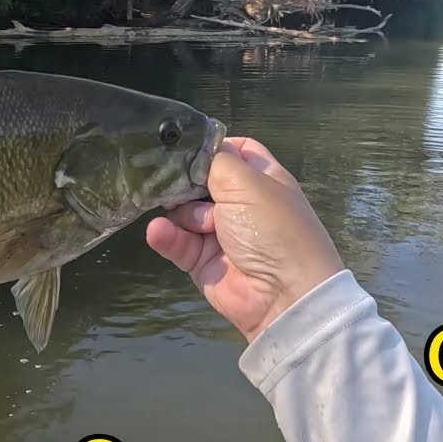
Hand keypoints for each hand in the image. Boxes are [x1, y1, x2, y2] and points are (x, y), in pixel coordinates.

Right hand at [146, 137, 343, 342]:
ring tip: (197, 224)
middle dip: (182, 179)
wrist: (283, 295)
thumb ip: (216, 161)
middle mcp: (239, 203)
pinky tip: (159, 231)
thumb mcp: (248, 183)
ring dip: (182, 212)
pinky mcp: (200, 260)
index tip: (183, 146)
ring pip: (183, 210)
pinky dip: (165, 235)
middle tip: (168, 178)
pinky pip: (175, 241)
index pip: (232, 151)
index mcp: (261, 179)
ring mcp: (219, 232)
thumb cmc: (271, 228)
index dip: (209, 147)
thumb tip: (193, 153)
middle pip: (199, 180)